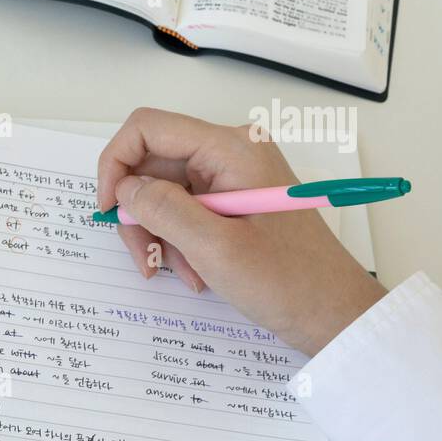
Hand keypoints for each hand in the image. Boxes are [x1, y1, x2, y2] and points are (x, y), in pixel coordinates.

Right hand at [96, 108, 385, 356]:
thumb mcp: (215, 247)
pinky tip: (193, 271)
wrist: (333, 312)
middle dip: (139, 212)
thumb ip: (163, 209)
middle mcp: (229, 152)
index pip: (146, 128)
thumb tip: (124, 189)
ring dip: (158, 234)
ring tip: (178, 272)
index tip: (109, 211)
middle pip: (151, 164)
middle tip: (144, 258)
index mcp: (230, 147)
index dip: (116, 165)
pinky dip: (176, 241)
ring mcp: (231, 176)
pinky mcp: (232, 200)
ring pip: (161, 192)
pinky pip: (183, 210)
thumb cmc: (287, 281)